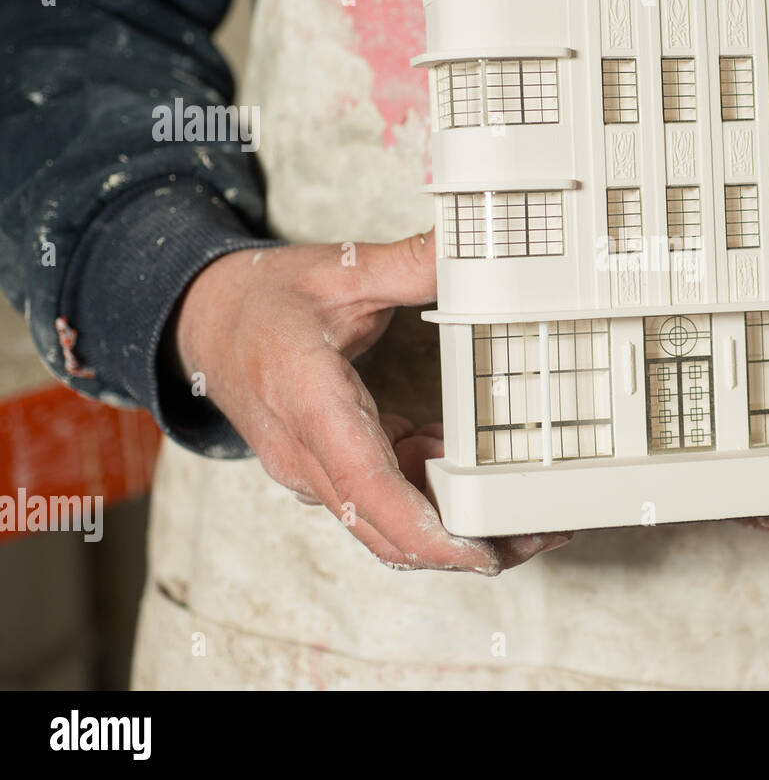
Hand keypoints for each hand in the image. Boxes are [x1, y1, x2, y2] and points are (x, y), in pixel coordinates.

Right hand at [171, 229, 570, 572]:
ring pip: (385, 527)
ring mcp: (311, 470)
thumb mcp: (338, 269)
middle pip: (385, 529)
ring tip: (521, 515)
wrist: (201, 321)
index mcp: (307, 398)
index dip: (425, 528)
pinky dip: (428, 496)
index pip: (367, 484)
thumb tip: (468, 248)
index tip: (479, 551)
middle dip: (462, 547)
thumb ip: (409, 263)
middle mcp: (305, 451)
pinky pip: (381, 501)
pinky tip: (464, 465)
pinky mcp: (325, 471)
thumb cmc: (262, 299)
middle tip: (535, 535)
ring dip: (451, 529)